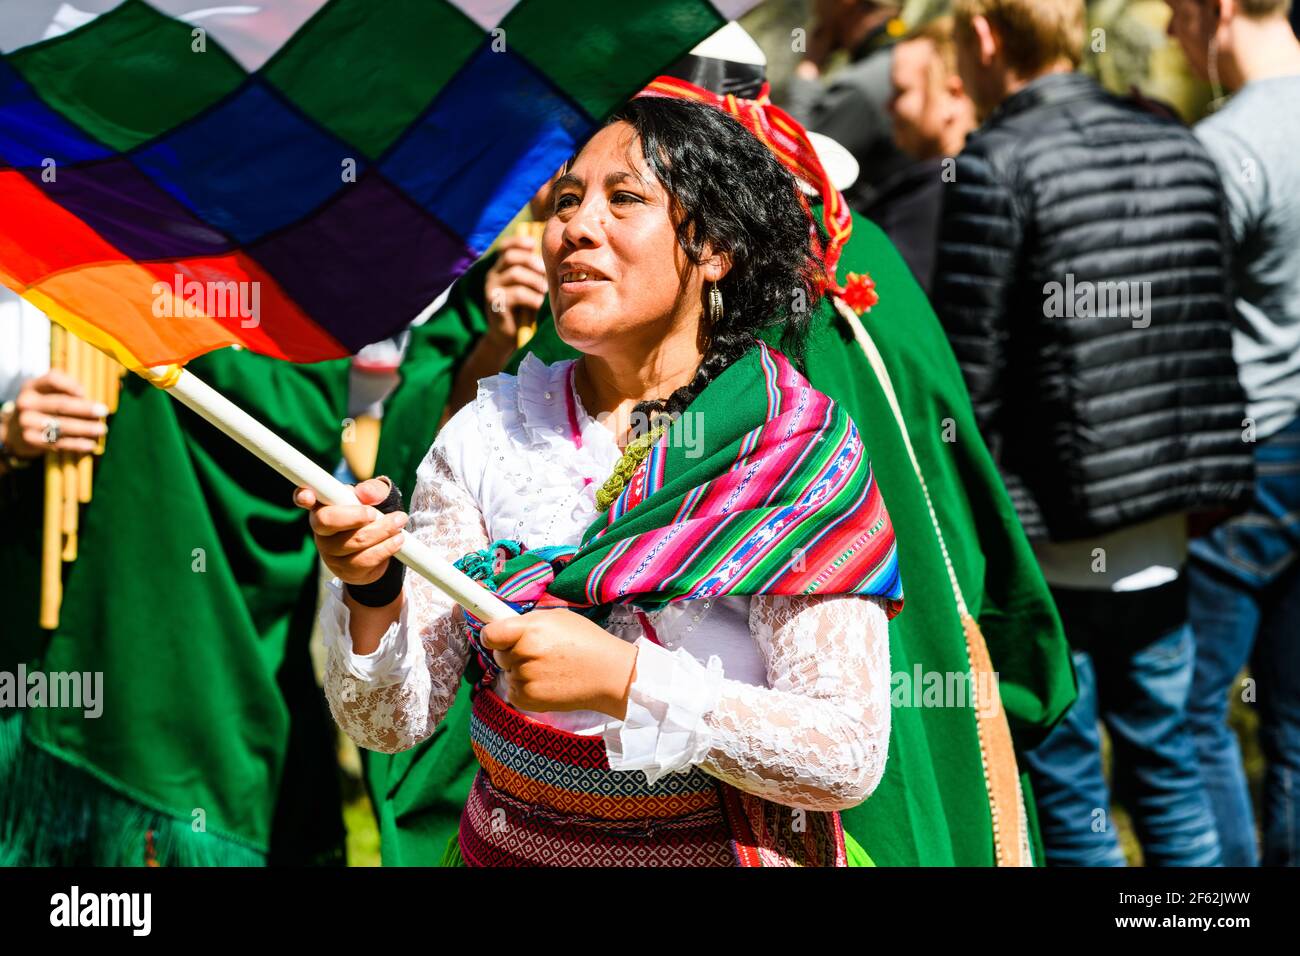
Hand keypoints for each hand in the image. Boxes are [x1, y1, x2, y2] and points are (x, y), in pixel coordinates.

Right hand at [3, 369, 107, 457]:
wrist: (16, 430)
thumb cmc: (42, 407)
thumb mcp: (47, 392)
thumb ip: (67, 389)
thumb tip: (94, 396)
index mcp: (32, 386)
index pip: (52, 379)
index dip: (70, 385)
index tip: (85, 392)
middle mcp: (26, 402)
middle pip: (60, 404)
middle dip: (85, 408)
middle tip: (104, 412)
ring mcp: (27, 422)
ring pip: (60, 425)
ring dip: (84, 428)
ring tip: (101, 429)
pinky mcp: (31, 439)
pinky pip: (58, 442)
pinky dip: (76, 444)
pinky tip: (91, 444)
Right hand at [293, 477, 407, 586]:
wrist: (380, 547)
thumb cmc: (371, 515)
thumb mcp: (376, 498)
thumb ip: (373, 490)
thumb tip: (366, 493)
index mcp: (322, 506)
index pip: (304, 498)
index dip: (302, 496)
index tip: (308, 495)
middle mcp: (321, 530)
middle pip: (326, 521)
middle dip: (354, 516)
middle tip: (375, 513)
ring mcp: (330, 552)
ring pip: (353, 542)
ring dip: (381, 531)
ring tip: (399, 522)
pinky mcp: (345, 570)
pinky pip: (366, 560)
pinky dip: (386, 548)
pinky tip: (397, 540)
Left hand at [480, 608, 637, 718]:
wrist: (608, 674)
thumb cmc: (586, 641)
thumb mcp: (557, 618)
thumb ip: (527, 622)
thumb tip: (501, 625)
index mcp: (529, 629)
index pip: (489, 634)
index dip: (491, 636)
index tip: (495, 637)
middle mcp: (524, 654)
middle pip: (498, 654)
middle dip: (512, 652)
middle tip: (539, 652)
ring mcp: (525, 678)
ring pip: (508, 673)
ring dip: (521, 671)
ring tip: (550, 668)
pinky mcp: (528, 699)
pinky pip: (514, 691)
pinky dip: (526, 688)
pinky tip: (548, 682)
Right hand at [482, 236, 546, 346]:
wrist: (507, 336)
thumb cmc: (522, 310)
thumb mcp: (528, 287)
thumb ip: (532, 272)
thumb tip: (548, 256)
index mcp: (500, 269)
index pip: (504, 247)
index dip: (518, 242)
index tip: (534, 244)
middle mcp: (492, 276)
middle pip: (510, 257)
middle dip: (531, 261)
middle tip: (544, 272)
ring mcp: (492, 289)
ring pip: (515, 274)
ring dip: (535, 281)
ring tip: (543, 291)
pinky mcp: (496, 304)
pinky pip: (517, 294)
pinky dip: (532, 297)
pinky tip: (537, 303)